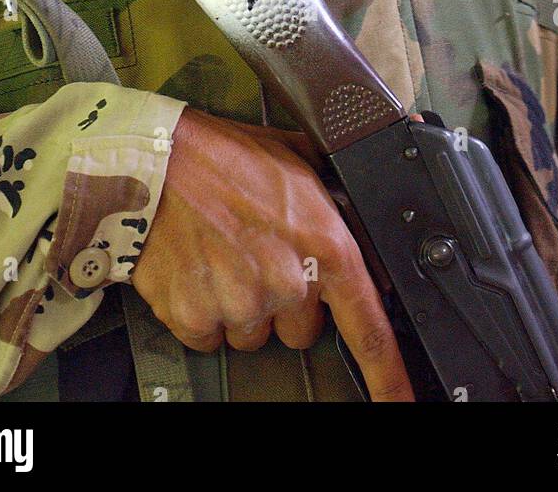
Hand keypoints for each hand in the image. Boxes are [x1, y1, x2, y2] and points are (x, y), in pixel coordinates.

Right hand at [132, 107, 414, 401]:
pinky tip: (199, 268)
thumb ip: (332, 198)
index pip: (369, 328)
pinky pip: (210, 337)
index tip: (401, 401)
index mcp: (325, 245)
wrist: (156, 161)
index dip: (389, 376)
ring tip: (224, 253)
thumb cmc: (224, 156)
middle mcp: (288, 282)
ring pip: (254, 335)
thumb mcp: (298, 159)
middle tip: (259, 255)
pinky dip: (204, 311)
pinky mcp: (196, 317)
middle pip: (301, 329)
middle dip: (285, 302)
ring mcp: (241, 304)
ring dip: (243, 306)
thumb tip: (358, 212)